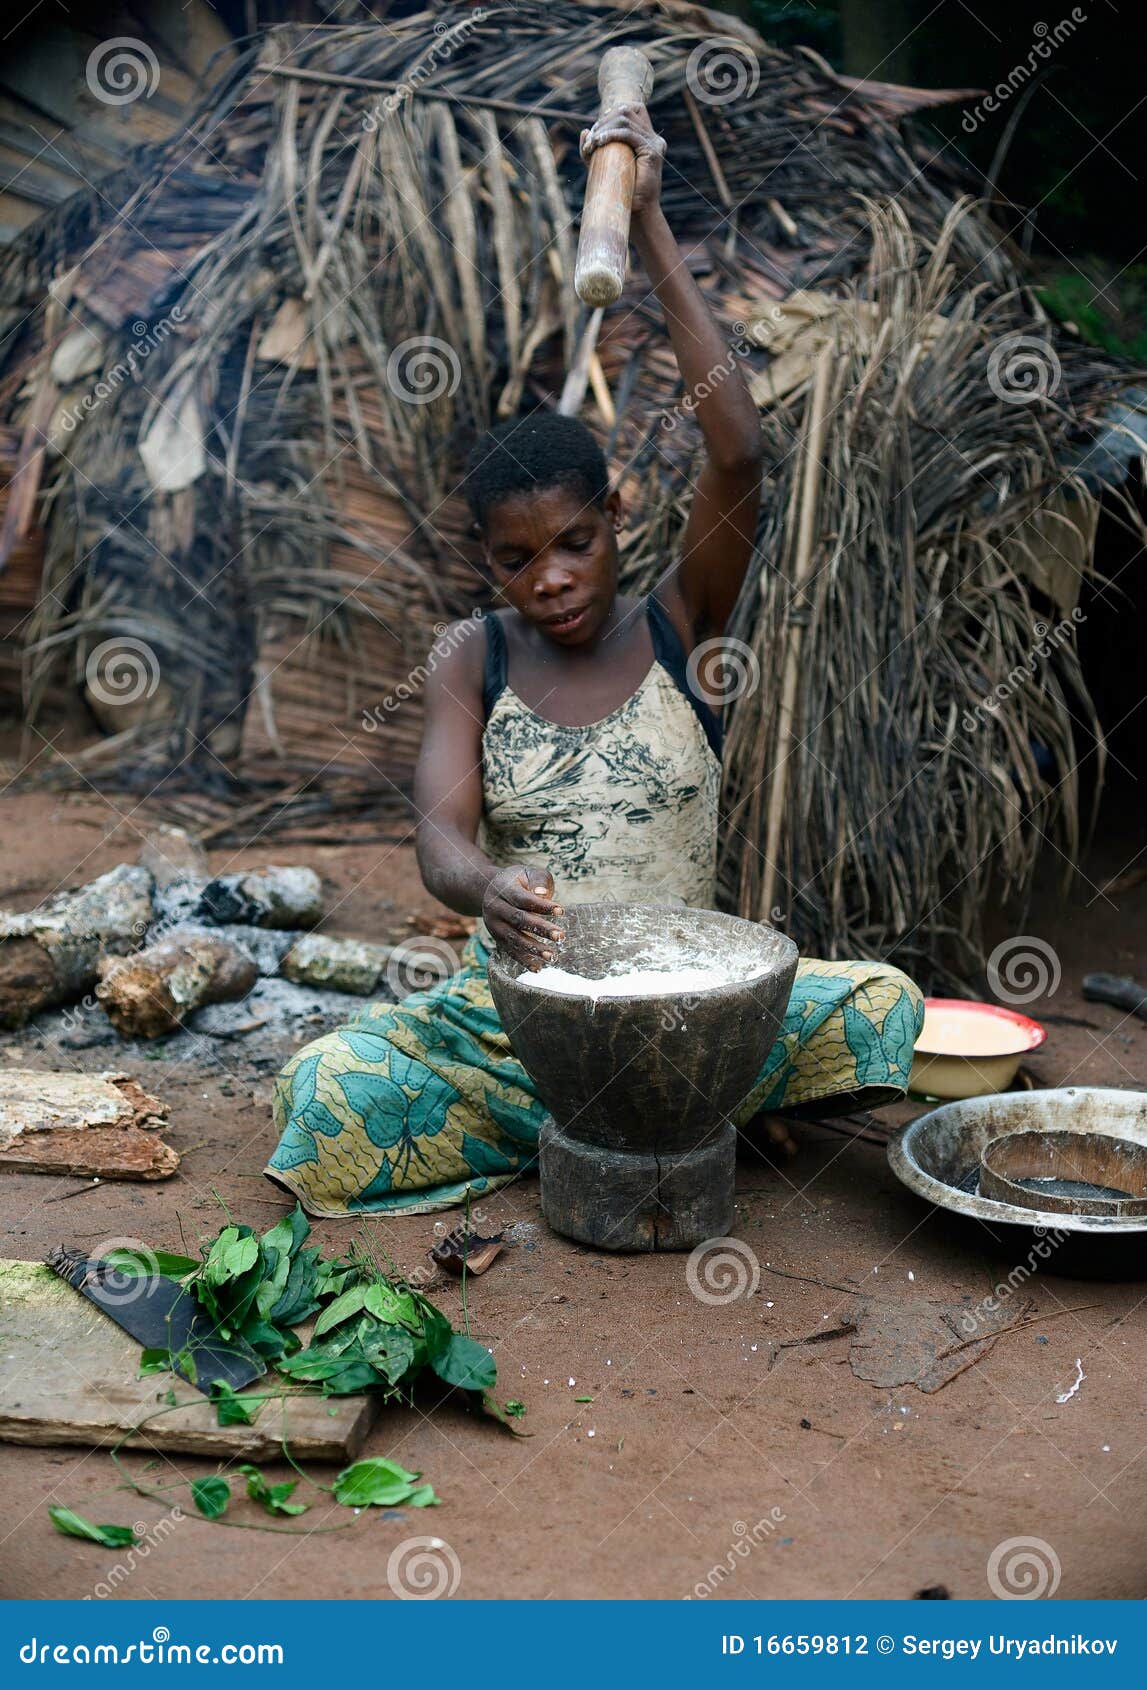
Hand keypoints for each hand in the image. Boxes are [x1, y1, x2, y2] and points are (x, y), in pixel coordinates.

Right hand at [483, 866, 564, 970]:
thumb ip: (539, 880)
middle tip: (561, 937)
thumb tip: (543, 893)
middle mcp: (495, 908)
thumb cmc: (518, 881)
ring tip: (552, 956)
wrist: (491, 890)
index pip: (523, 899)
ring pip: (513, 938)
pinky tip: (538, 968)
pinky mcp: (496, 938)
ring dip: (533, 949)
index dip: (541, 905)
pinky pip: (509, 951)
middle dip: (541, 929)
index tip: (561, 911)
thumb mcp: (528, 872)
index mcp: (503, 889)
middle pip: (519, 920)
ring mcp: (493, 925)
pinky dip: (523, 960)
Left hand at [579, 102, 665, 219]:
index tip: (598, 130)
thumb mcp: (604, 165)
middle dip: (604, 121)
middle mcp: (654, 138)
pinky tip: (599, 142)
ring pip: (626, 119)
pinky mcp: (652, 152)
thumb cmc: (621, 192)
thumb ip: (595, 147)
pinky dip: (611, 134)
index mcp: (647, 138)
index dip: (614, 112)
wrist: (637, 213)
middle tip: (591, 139)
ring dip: (604, 127)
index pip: (634, 109)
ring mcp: (655, 144)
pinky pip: (628, 134)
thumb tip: (584, 130)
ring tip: (592, 143)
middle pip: (627, 111)